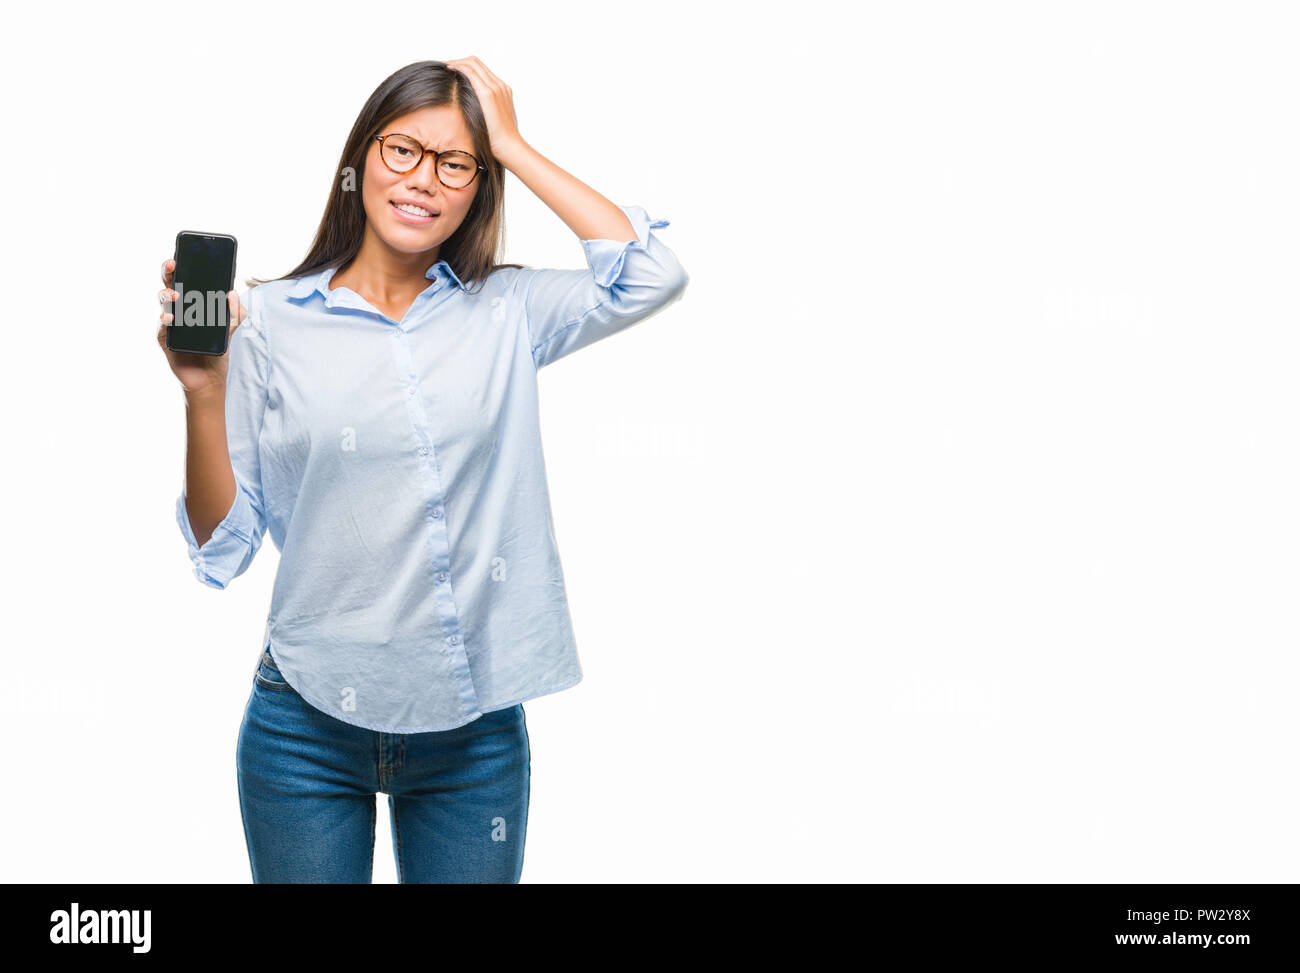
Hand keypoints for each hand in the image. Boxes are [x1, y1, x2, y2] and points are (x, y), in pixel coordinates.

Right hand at [156, 256, 246, 394]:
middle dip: (168, 272)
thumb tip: (233, 293)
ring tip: (176, 297)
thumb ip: (235, 312)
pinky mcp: (165, 337)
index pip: (187, 279)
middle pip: (170, 284)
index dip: (184, 266)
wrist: (209, 377)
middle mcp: (180, 308)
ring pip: (163, 301)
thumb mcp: (231, 330)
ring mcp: (171, 321)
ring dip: (167, 295)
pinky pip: (162, 325)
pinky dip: (165, 320)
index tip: (185, 255)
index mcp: (195, 302)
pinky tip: (170, 319)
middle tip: (173, 264)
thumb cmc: (217, 350)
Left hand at [444, 56, 522, 161]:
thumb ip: (485, 112)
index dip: (466, 66)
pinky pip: (470, 72)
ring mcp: (495, 88)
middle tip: (446, 66)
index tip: (453, 71)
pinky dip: (458, 67)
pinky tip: (449, 70)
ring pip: (473, 63)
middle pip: (477, 63)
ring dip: (457, 62)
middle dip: (459, 61)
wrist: (509, 147)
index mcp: (503, 91)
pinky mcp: (488, 94)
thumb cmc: (500, 141)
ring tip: (445, 66)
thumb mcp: (493, 122)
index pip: (482, 70)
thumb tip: (471, 113)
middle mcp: (500, 86)